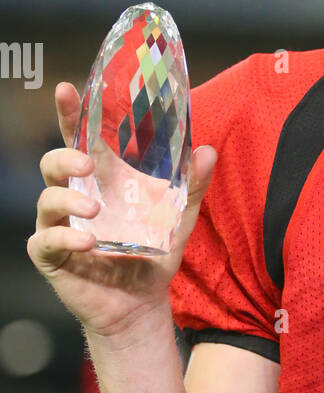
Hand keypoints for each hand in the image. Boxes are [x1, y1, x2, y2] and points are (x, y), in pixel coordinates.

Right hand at [26, 81, 216, 340]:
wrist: (142, 303)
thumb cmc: (153, 253)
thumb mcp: (179, 217)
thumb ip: (192, 185)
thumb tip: (207, 150)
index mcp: (101, 180)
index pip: (80, 139)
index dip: (70, 113)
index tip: (67, 89)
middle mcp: (75, 196)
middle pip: (53, 162)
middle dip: (65, 157)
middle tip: (89, 165)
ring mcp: (59, 225)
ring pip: (48, 198)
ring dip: (68, 200)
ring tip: (96, 211)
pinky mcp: (51, 255)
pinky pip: (46, 239)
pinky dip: (65, 238)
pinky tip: (89, 242)